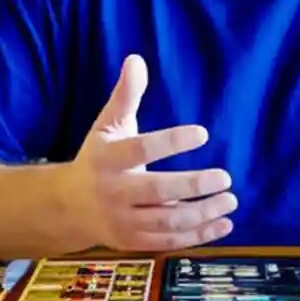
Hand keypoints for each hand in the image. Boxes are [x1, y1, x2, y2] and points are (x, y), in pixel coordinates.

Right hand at [65, 54, 236, 251]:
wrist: (69, 207)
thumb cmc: (97, 157)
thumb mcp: (107, 124)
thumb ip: (125, 95)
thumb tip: (136, 58)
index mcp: (107, 159)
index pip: (141, 150)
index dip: (172, 142)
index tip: (203, 133)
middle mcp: (114, 192)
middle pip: (158, 191)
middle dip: (194, 186)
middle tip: (225, 177)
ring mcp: (123, 221)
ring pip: (167, 222)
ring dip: (203, 214)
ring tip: (230, 200)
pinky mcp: (134, 241)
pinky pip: (169, 242)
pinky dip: (198, 236)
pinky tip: (223, 223)